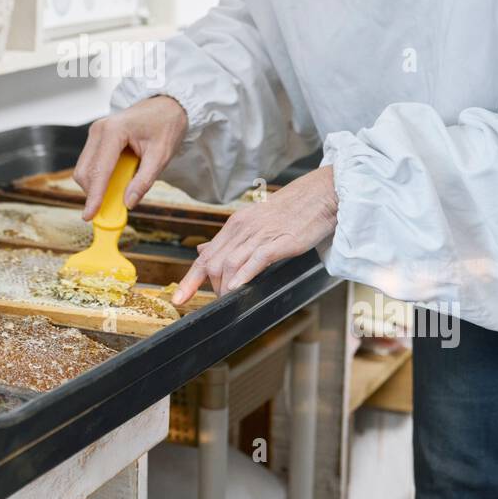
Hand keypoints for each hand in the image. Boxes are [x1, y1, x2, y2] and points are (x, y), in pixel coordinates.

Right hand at [73, 96, 188, 218]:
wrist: (166, 105)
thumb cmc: (165, 126)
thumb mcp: (161, 156)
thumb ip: (143, 181)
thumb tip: (128, 203)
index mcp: (114, 131)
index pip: (100, 170)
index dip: (94, 196)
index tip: (89, 215)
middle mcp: (99, 130)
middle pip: (86, 171)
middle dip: (94, 193)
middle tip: (109, 211)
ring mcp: (95, 133)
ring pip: (84, 169)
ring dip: (96, 186)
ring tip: (119, 191)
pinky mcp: (96, 138)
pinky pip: (90, 164)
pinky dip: (99, 178)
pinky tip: (116, 180)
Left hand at [173, 165, 338, 304]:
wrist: (319, 195)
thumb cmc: (289, 211)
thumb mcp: (252, 222)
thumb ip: (228, 240)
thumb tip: (203, 250)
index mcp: (234, 226)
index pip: (205, 257)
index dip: (189, 280)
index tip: (178, 298)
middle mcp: (242, 229)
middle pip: (213, 263)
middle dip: (210, 288)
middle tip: (216, 303)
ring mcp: (260, 234)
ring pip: (230, 263)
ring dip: (225, 287)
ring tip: (228, 302)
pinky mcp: (280, 241)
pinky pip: (256, 259)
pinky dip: (245, 275)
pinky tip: (239, 288)